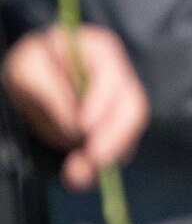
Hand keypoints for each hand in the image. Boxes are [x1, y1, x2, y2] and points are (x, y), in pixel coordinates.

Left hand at [4, 24, 144, 186]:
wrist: (28, 81)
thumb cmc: (27, 65)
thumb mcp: (28, 70)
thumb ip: (51, 93)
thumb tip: (76, 125)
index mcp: (100, 49)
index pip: (113, 77)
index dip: (102, 103)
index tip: (84, 125)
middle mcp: (119, 75)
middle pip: (131, 108)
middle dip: (114, 137)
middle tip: (93, 159)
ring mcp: (119, 103)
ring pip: (128, 133)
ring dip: (107, 156)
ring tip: (79, 173)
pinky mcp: (114, 126)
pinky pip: (117, 148)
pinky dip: (100, 164)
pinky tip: (80, 174)